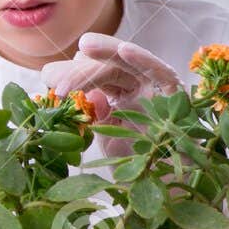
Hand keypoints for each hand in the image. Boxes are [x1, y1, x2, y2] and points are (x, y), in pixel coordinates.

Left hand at [41, 32, 180, 154]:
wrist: (164, 183)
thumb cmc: (133, 159)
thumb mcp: (104, 134)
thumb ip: (91, 113)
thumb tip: (81, 93)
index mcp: (116, 93)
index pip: (91, 75)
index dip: (71, 77)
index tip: (53, 90)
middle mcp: (135, 85)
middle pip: (104, 66)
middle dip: (79, 71)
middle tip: (58, 87)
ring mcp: (154, 86)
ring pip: (127, 61)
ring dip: (106, 50)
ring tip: (85, 45)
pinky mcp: (174, 92)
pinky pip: (159, 71)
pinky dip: (143, 59)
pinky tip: (124, 49)